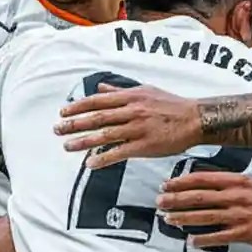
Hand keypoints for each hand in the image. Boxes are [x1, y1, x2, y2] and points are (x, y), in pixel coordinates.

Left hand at [55, 84, 202, 167]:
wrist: (194, 119)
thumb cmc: (171, 104)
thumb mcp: (145, 91)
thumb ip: (121, 91)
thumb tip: (101, 88)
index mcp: (130, 97)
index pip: (98, 101)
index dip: (78, 107)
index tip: (63, 112)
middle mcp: (132, 111)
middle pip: (97, 117)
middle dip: (74, 124)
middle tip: (57, 130)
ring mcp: (138, 128)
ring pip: (104, 135)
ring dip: (83, 141)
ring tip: (67, 146)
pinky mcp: (145, 145)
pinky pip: (119, 152)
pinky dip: (103, 158)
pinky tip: (90, 163)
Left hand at [156, 171, 251, 249]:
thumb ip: (230, 183)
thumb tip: (205, 183)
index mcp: (238, 181)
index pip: (203, 179)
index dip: (182, 182)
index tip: (166, 185)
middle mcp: (237, 196)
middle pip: (199, 197)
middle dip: (176, 199)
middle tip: (159, 202)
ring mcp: (240, 215)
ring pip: (204, 216)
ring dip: (183, 218)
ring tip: (169, 219)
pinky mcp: (244, 233)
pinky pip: (218, 236)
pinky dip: (203, 239)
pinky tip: (191, 241)